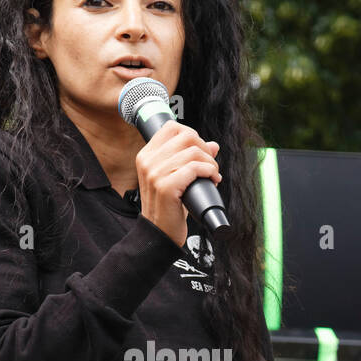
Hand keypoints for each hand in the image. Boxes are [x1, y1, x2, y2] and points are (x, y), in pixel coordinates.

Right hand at [134, 119, 220, 247]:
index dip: (193, 135)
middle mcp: (148, 162)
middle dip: (205, 149)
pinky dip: (209, 172)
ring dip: (210, 163)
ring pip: (194, 152)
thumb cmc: (169, 207)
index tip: (200, 151)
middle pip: (187, 136)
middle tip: (209, 166)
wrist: (160, 233)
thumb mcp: (177, 178)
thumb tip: (213, 145)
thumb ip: (190, 159)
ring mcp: (155, 174)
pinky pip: (195, 168)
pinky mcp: (166, 186)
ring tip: (212, 175)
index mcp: (146, 156)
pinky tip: (213, 180)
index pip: (172, 127)